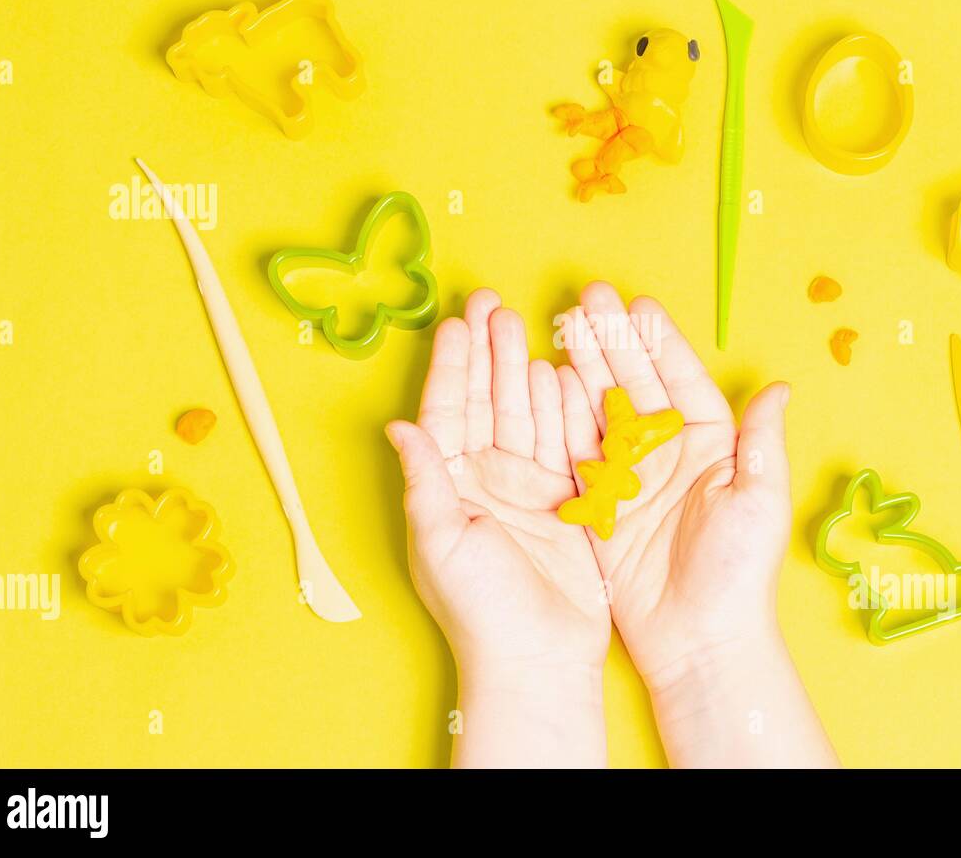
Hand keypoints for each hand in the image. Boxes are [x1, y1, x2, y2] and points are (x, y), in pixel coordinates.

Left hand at [387, 289, 609, 766]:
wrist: (538, 658)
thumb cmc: (481, 609)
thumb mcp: (441, 543)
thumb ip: (425, 482)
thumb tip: (398, 426)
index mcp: (447, 486)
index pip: (446, 412)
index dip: (451, 365)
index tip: (458, 322)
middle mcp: (483, 480)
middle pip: (485, 401)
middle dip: (488, 351)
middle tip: (493, 301)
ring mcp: (524, 488)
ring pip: (522, 413)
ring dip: (521, 368)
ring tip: (523, 323)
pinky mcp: (562, 500)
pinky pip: (560, 441)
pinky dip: (559, 406)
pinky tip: (557, 372)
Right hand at [558, 282, 837, 766]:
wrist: (699, 641)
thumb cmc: (739, 572)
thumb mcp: (759, 501)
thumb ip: (762, 442)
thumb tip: (780, 387)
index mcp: (712, 447)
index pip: (682, 381)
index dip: (659, 342)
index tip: (636, 305)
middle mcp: (669, 455)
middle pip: (636, 385)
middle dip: (611, 341)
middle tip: (585, 299)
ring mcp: (631, 478)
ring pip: (602, 410)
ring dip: (583, 368)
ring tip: (560, 326)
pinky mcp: (600, 507)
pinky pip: (577, 453)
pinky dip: (561, 419)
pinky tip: (545, 384)